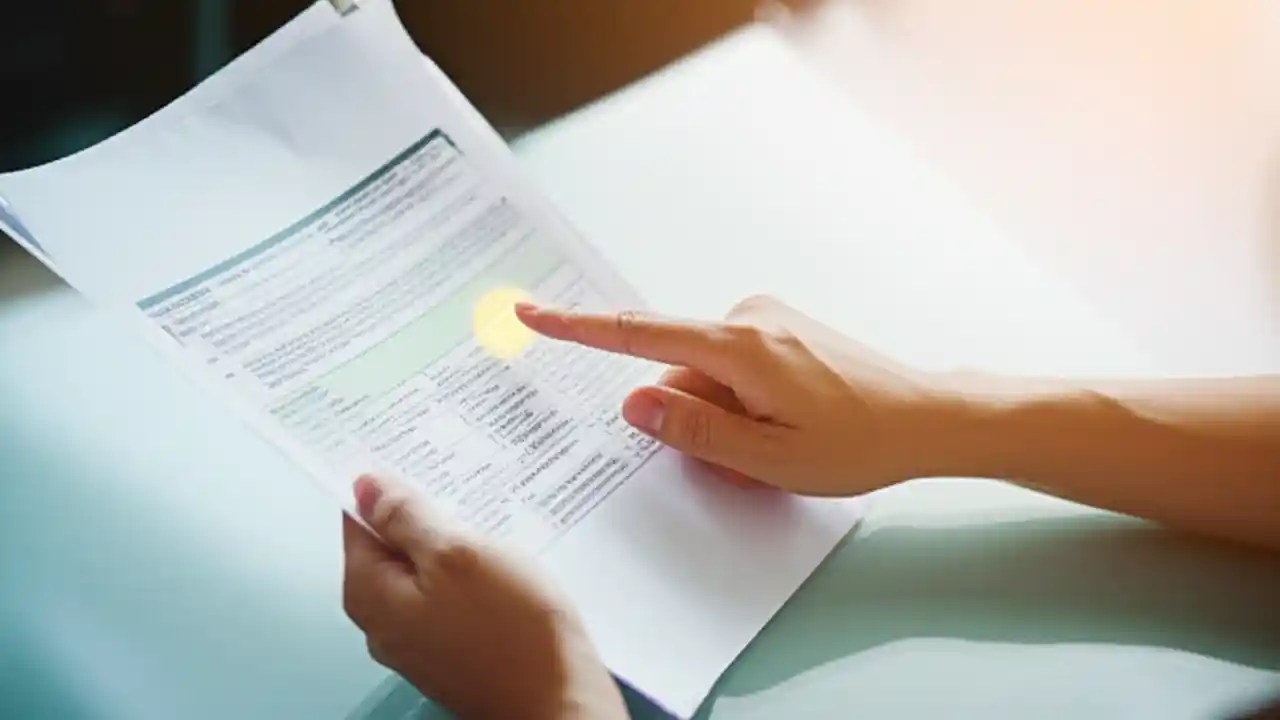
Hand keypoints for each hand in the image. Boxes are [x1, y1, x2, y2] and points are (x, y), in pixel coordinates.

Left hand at [342, 474, 625, 719]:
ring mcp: (420, 642)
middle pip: (390, 547)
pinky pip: (450, 598)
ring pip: (425, 572)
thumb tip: (363, 485)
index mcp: (371, 595)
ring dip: (451, 542)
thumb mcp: (457, 554)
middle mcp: (383, 624)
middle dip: (420, 512)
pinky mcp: (455, 652)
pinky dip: (469, 573)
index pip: (357, 521)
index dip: (384, 485)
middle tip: (460, 473)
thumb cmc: (511, 626)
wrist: (560, 701)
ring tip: (488, 511)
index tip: (416, 452)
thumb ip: (406, 518)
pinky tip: (501, 559)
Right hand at [516, 295, 953, 495]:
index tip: (531, 314)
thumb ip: (692, 430)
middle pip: (676, 369)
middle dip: (690, 416)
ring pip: (704, 372)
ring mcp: (767, 318)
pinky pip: (732, 364)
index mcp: (738, 346)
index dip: (578, 329)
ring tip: (776, 443)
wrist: (926, 417)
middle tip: (743, 458)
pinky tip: (784, 424)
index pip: (637, 334)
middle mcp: (749, 317)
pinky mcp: (781, 327)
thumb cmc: (857, 442)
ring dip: (720, 412)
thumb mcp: (767, 458)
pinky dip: (740, 399)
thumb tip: (631, 402)